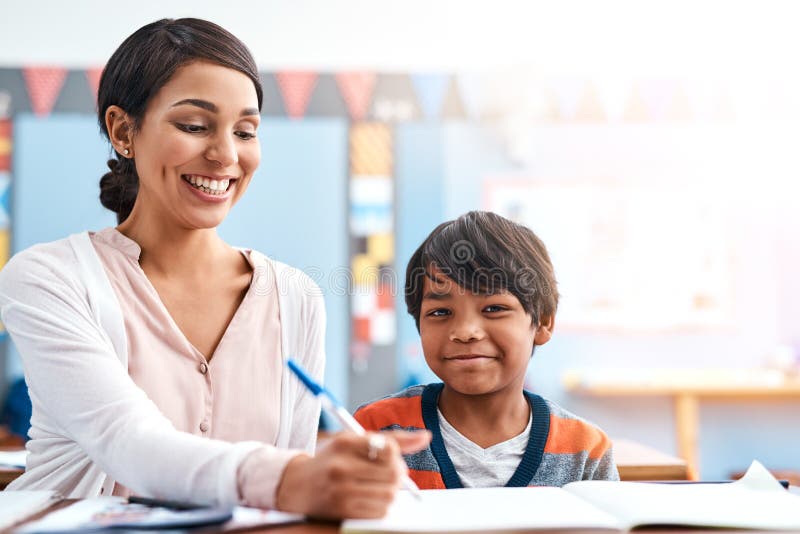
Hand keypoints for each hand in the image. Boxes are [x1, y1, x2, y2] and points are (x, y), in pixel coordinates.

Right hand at [275, 430, 430, 518]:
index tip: (391, 458)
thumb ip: (392, 439)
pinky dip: (382, 505)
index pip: (388, 447)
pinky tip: (370, 498)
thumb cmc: (332, 459)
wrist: (297, 485)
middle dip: (398, 475)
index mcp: (345, 442)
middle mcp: (342, 465)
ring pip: (389, 494)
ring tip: (379, 486)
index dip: (396, 455)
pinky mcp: (342, 510)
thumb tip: (426, 437)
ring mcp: (341, 490)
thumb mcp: (355, 441)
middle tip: (391, 475)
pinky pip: (379, 511)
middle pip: (393, 473)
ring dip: (391, 492)